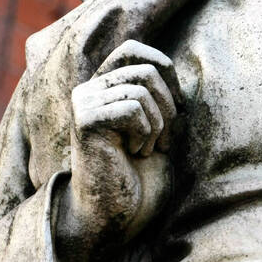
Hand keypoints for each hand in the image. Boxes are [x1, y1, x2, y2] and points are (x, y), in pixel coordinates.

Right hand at [54, 40, 181, 261]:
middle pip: (146, 69)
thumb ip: (158, 95)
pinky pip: (133, 108)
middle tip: (164, 140)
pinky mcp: (86, 120)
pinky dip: (146, 133)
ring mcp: (84, 103)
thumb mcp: (156, 126)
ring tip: (148, 149)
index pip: (133, 49)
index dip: (164, 67)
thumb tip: (175, 70)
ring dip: (159, 124)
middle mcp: (88, 89)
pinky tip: (135, 153)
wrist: (115, 212)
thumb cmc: (138, 174)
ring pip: (142, 89)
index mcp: (103, 87)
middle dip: (169, 105)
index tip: (177, 104)